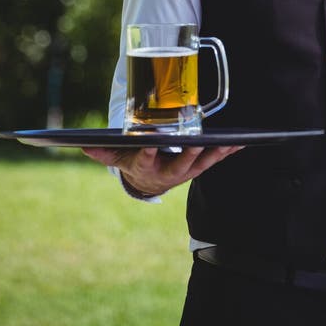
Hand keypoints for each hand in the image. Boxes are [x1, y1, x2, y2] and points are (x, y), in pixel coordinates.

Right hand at [82, 145, 242, 196]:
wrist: (149, 182)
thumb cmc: (134, 163)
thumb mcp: (118, 158)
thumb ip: (104, 152)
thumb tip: (83, 146)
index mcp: (147, 167)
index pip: (146, 160)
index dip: (148, 153)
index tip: (150, 145)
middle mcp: (168, 172)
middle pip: (180, 165)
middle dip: (190, 155)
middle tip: (199, 144)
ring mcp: (185, 171)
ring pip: (202, 164)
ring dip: (216, 154)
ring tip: (228, 142)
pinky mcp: (199, 166)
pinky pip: (215, 160)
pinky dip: (228, 152)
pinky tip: (241, 143)